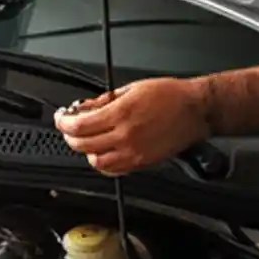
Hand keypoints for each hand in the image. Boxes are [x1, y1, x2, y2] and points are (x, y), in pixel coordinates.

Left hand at [54, 77, 211, 175]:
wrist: (196, 110)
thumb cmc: (170, 96)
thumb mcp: (131, 88)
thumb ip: (103, 100)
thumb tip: (83, 107)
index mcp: (121, 114)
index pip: (79, 125)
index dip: (64, 122)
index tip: (62, 118)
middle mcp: (125, 136)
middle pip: (82, 145)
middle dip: (70, 136)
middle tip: (70, 128)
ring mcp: (133, 153)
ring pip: (95, 162)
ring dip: (86, 151)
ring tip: (87, 140)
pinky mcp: (142, 163)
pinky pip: (113, 170)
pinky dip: (102, 164)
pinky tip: (103, 152)